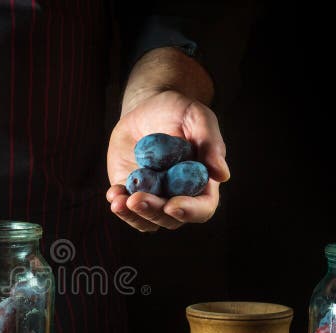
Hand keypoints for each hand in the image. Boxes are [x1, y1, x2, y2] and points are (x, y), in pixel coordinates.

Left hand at [106, 90, 229, 231]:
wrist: (146, 109)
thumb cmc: (179, 112)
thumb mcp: (197, 118)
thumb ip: (210, 143)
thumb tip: (222, 175)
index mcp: (202, 183)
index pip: (202, 208)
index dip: (189, 211)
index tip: (172, 206)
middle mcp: (179, 196)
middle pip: (170, 218)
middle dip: (153, 211)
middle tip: (136, 199)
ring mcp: (154, 197)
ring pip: (146, 220)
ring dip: (132, 214)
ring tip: (118, 201)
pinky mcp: (131, 193)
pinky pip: (126, 208)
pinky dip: (119, 205)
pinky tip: (113, 194)